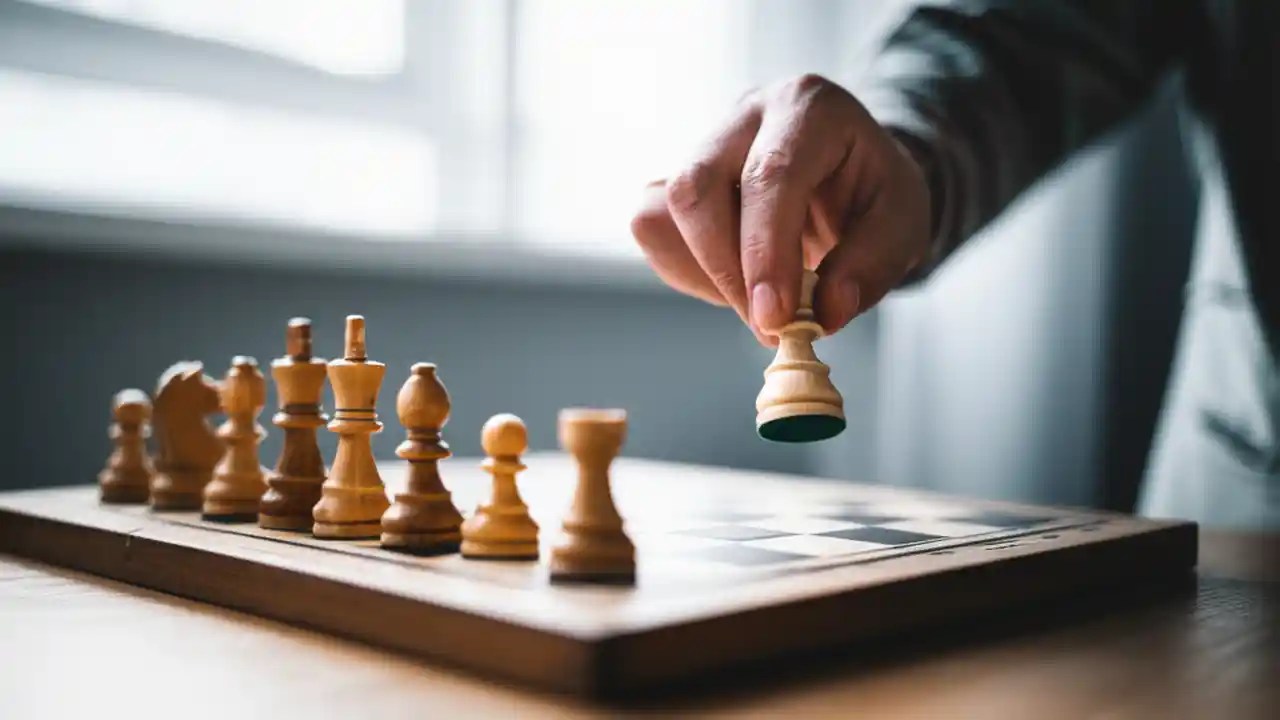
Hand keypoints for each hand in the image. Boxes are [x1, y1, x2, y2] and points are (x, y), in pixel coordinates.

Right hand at [630, 74, 932, 345]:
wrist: (851, 173)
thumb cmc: (874, 192)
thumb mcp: (904, 223)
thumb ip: (872, 266)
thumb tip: (825, 312)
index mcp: (809, 108)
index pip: (772, 176)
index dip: (765, 252)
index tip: (773, 317)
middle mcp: (748, 114)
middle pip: (697, 186)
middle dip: (724, 268)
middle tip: (766, 323)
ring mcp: (705, 143)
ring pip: (663, 209)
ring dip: (704, 271)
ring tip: (757, 297)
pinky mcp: (677, 176)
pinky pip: (654, 230)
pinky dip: (688, 270)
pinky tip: (735, 280)